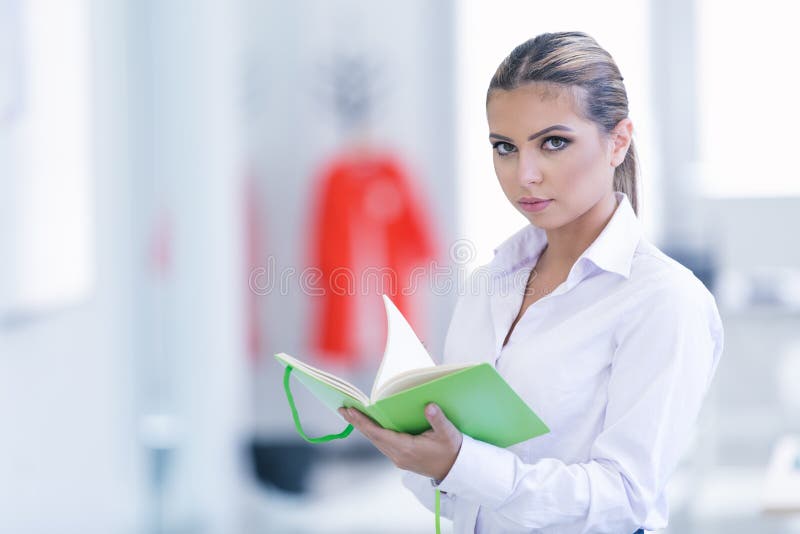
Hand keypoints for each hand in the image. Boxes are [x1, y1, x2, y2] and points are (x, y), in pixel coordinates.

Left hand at [338, 403, 462, 480]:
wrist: (458, 470)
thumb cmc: (453, 450)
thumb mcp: (449, 433)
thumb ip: (438, 419)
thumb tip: (429, 406)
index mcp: (407, 449)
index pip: (379, 434)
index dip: (363, 422)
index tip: (350, 412)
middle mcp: (399, 456)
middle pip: (373, 437)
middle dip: (357, 423)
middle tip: (342, 409)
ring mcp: (399, 458)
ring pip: (376, 441)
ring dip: (363, 427)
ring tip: (350, 414)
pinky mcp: (402, 458)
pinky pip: (382, 443)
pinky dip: (373, 432)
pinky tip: (368, 424)